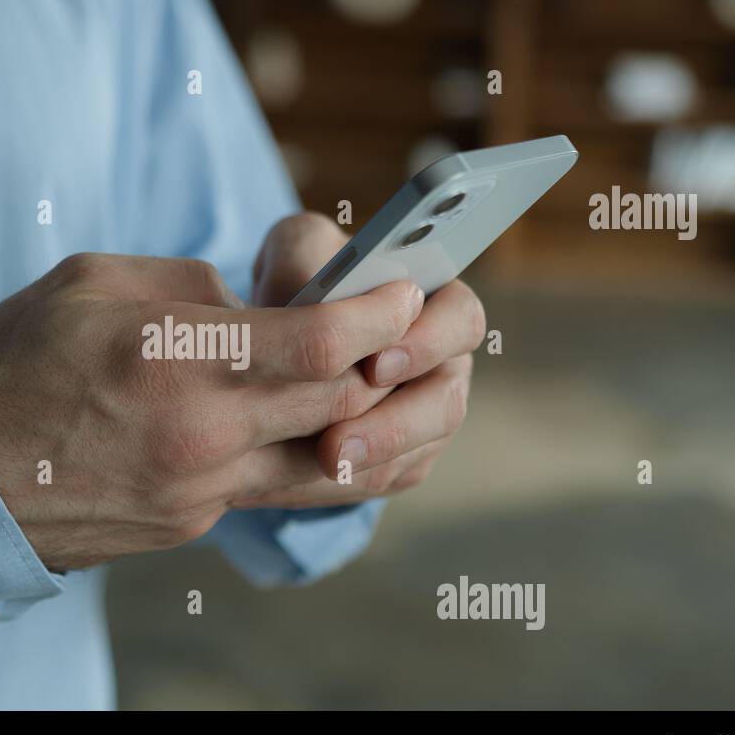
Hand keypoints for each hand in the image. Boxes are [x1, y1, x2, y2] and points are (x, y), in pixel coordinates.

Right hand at [0, 251, 419, 570]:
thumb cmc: (9, 364)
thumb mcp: (92, 282)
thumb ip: (190, 287)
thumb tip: (251, 304)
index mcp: (173, 357)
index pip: (320, 342)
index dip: (379, 313)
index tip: (403, 291)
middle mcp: (199, 433)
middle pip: (337, 403)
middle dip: (376, 363)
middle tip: (385, 330)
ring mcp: (199, 490)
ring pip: (313, 454)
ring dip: (339, 414)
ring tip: (332, 374)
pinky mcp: (190, 524)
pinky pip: (261, 482)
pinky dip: (277, 445)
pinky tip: (256, 416)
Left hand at [235, 212, 484, 507]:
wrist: (274, 343)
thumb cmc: (298, 283)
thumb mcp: (296, 251)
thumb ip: (306, 254)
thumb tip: (310, 286)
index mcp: (435, 305)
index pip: (461, 320)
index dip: (428, 343)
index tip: (377, 362)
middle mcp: (441, 366)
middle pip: (446, 405)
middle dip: (396, 425)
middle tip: (342, 437)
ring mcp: (422, 420)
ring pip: (415, 453)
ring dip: (370, 461)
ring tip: (324, 461)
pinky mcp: (394, 461)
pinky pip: (381, 481)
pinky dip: (342, 484)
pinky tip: (297, 482)